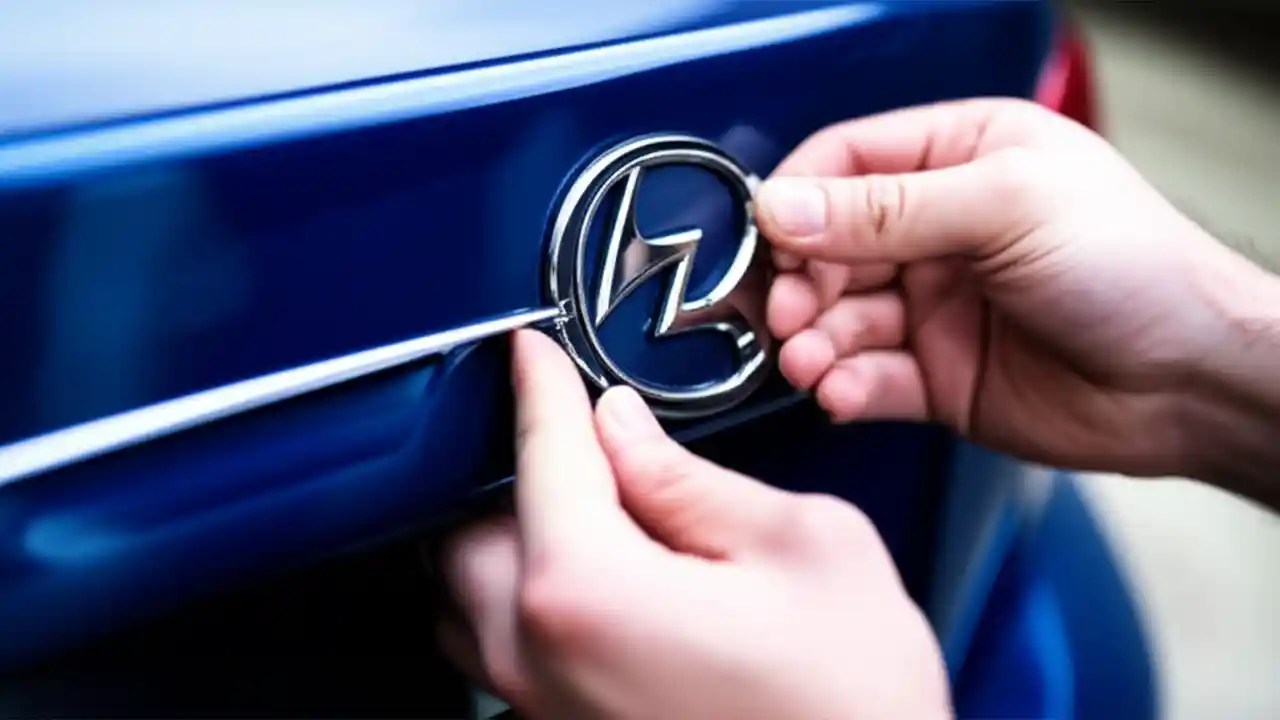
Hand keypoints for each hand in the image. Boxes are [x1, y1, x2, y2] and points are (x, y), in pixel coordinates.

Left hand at [439, 330, 949, 719]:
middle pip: (471, 530)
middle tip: (577, 435)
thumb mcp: (803, 547)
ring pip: (470, 598)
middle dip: (515, 469)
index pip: (541, 454)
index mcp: (590, 591)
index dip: (539, 387)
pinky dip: (527, 600)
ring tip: (589, 507)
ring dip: (512, 538)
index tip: (532, 354)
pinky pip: (504, 654)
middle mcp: (541, 659)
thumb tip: (625, 429)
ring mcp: (545, 711)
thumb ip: (691, 480)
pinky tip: (597, 580)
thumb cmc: (858, 706)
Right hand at [755, 98, 1279, 488]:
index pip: (844, 164)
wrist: (1193, 381)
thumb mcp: (1005, 207)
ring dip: (813, 341)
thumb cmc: (1136, 267)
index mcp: (960, 158)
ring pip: (838, 319)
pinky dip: (843, 386)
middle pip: (827, 247)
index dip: (795, 201)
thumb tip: (785, 207)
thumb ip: (887, 210)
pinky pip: (866, 378)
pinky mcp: (937, 375)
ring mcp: (934, 305)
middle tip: (787, 313)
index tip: (765, 237)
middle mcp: (939, 230)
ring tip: (809, 361)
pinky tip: (841, 391)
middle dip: (799, 283)